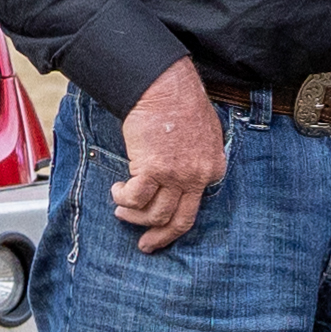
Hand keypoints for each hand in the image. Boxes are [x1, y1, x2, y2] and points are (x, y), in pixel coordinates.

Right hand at [109, 58, 226, 252]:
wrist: (164, 87)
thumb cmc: (181, 104)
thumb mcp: (206, 134)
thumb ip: (199, 159)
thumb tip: (186, 178)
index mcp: (212, 169)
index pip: (196, 208)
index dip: (176, 223)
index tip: (162, 229)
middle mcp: (197, 176)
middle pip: (178, 220)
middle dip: (159, 237)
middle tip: (145, 245)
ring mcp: (176, 174)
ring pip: (154, 214)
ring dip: (134, 216)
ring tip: (122, 208)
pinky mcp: (153, 168)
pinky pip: (136, 198)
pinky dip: (124, 199)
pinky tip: (118, 191)